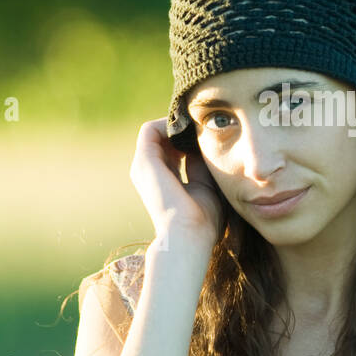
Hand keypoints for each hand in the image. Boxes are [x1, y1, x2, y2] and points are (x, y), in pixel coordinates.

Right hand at [129, 118, 222, 252]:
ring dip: (178, 124)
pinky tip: (190, 127)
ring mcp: (144, 166)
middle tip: (206, 123)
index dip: (192, 139)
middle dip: (186, 129)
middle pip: (165, 140)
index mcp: (165, 181)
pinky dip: (169, 123)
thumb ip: (201, 164)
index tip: (211, 133)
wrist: (189, 233)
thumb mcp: (205, 184)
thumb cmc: (202, 218)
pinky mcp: (144, 160)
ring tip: (199, 122)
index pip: (175, 151)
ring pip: (156, 132)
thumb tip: (205, 142)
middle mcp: (151, 172)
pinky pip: (150, 129)